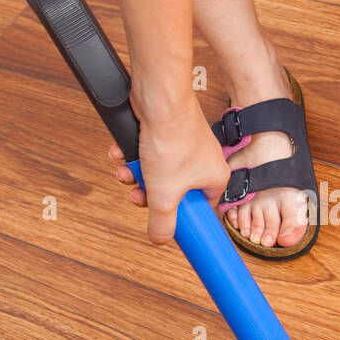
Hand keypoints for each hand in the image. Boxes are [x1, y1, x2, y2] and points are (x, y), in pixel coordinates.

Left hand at [109, 92, 230, 244]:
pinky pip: (151, 154)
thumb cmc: (171, 141)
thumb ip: (162, 222)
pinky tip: (123, 154)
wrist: (159, 100)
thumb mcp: (164, 195)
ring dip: (137, 176)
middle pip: (174, 192)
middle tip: (138, 194)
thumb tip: (159, 239)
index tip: (164, 222)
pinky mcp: (168, 133)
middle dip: (150, 194)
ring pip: (158, 173)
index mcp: (215, 179)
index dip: (179, 217)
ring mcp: (186, 146)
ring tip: (126, 172)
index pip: (200, 209)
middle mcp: (204, 162)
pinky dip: (135, 157)